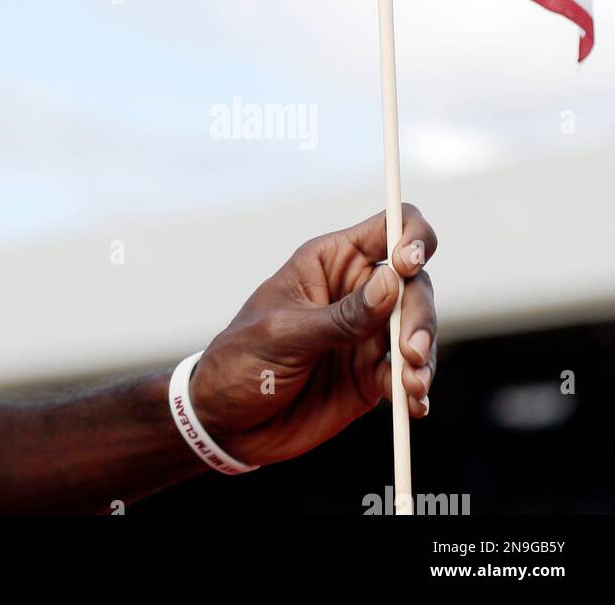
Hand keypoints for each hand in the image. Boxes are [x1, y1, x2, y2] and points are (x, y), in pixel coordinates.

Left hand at [187, 203, 436, 466]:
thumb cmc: (243, 360)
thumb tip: (393, 282)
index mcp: (329, 262)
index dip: (410, 236)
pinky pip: (409, 375)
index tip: (408, 265)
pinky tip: (413, 406)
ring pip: (418, 329)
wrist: (227, 421)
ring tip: (411, 386)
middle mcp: (356, 292)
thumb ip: (341, 315)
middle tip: (408, 350)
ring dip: (423, 354)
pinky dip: (417, 389)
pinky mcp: (372, 375)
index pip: (388, 228)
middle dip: (419, 314)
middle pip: (413, 283)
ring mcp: (367, 334)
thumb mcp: (286, 334)